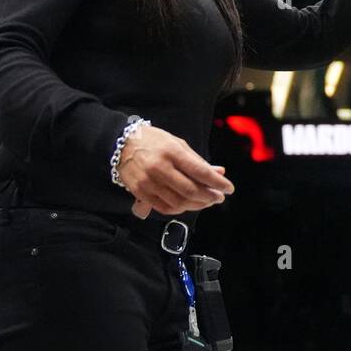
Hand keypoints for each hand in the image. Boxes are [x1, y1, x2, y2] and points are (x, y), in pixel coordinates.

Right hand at [118, 123, 233, 217]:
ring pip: (179, 202)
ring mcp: (149, 182)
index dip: (217, 182)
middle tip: (219, 197)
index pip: (200, 171)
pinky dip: (181, 209)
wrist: (122, 144)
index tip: (229, 188)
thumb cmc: (154, 141)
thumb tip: (219, 172)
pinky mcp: (141, 193)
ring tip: (207, 201)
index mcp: (172, 152)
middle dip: (209, 196)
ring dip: (197, 205)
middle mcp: (160, 168)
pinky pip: (165, 208)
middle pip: (190, 190)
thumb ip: (198, 160)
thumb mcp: (178, 144)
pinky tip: (189, 204)